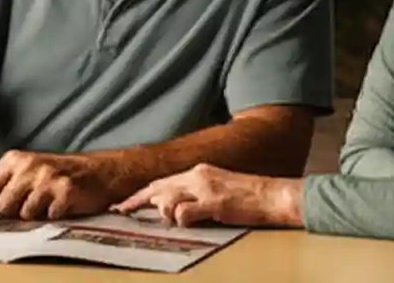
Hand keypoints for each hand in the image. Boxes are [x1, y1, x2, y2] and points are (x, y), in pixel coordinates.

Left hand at [0, 150, 113, 219]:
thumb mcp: (26, 172)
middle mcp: (28, 165)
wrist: (100, 171)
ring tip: (47, 202)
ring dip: (35, 214)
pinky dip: (53, 215)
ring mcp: (47, 178)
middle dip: (13, 212)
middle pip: (2, 206)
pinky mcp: (64, 191)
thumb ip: (1, 186)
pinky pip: (47, 216)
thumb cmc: (58, 174)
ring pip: (24, 214)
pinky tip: (61, 204)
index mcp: (13, 159)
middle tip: (30, 203)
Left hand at [112, 163, 302, 227]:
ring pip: (167, 199)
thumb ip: (195, 194)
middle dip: (137, 201)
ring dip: (166, 213)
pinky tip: (190, 222)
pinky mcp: (213, 203)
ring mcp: (205, 189)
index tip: (124, 203)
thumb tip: (174, 207)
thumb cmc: (247, 196)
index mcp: (198, 172)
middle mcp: (198, 176)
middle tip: (121, 210)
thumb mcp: (217, 187)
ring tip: (179, 220)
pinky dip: (181, 220)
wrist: (272, 195)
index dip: (141, 193)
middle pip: (158, 188)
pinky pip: (184, 213)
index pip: (162, 181)